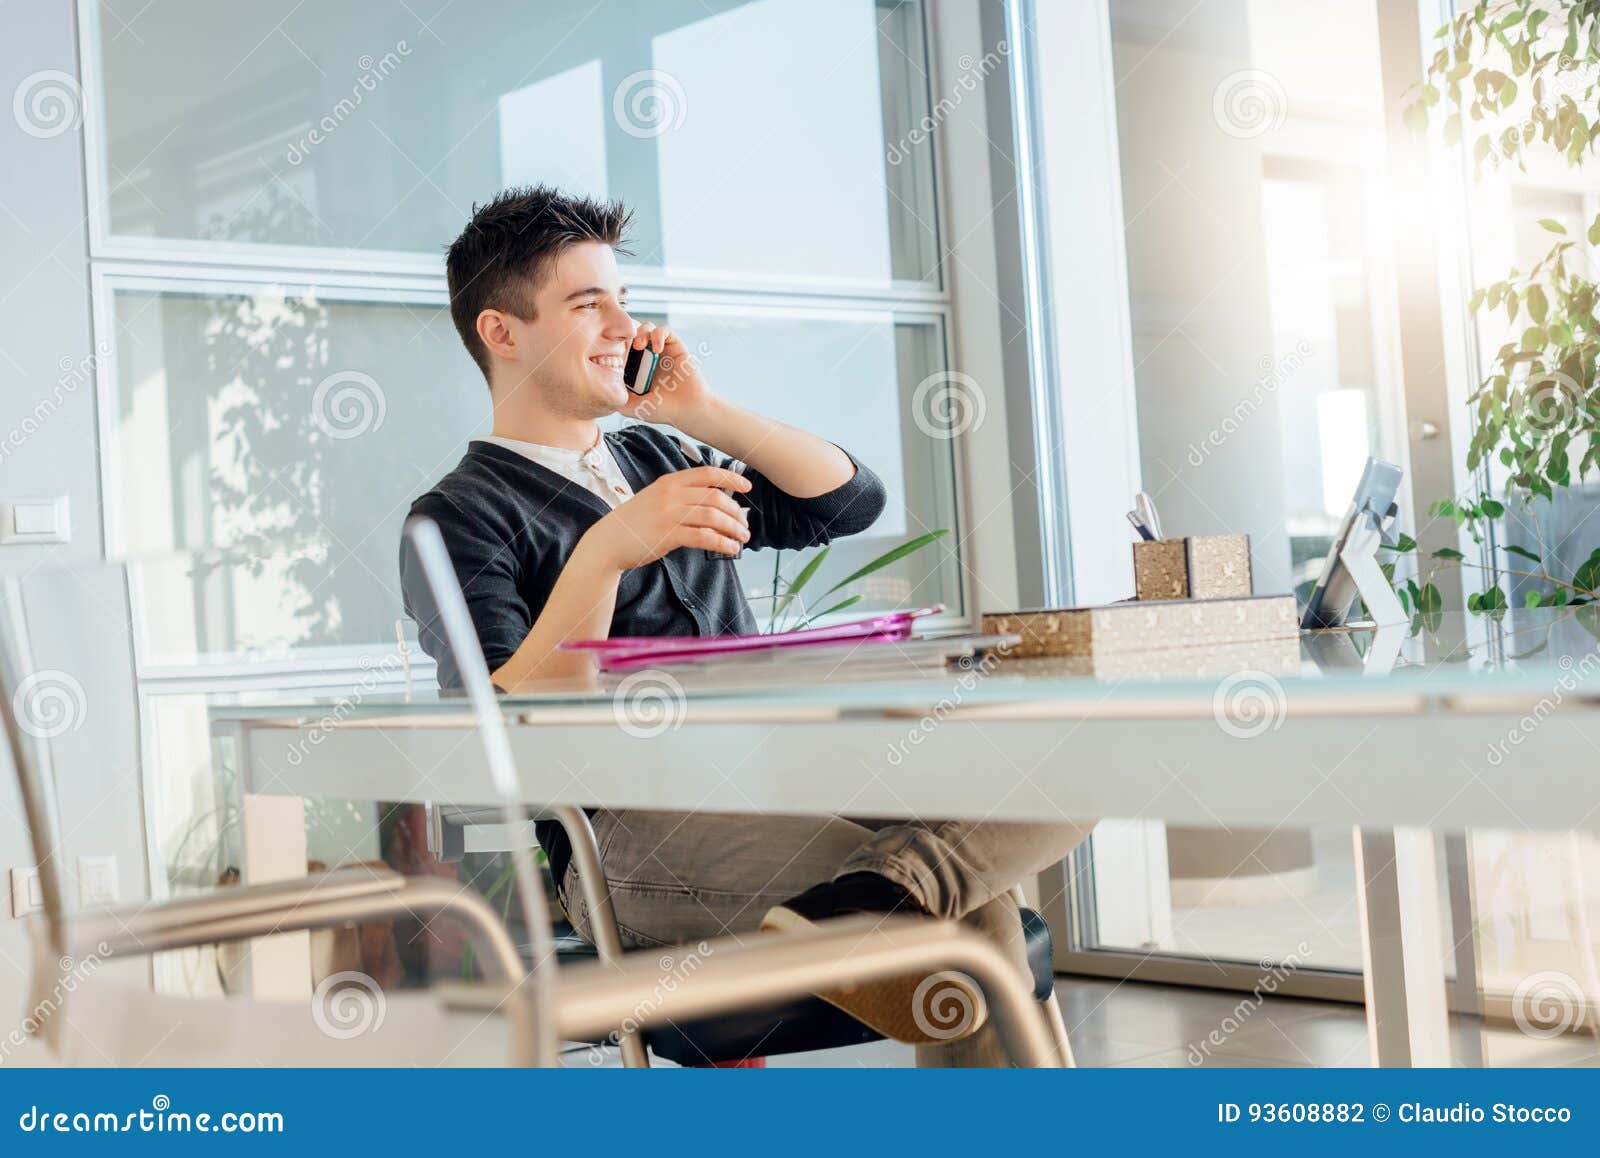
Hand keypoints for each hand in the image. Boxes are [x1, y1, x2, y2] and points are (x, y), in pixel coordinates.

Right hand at [577, 466, 751, 570]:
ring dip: (733, 528)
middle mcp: (671, 494)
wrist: (609, 541)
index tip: (747, 486)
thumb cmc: (635, 521)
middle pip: (715, 498)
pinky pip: (704, 537)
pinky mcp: (668, 535)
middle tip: (745, 524)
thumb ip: (681, 495)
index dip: (731, 478)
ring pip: (713, 517)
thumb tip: (715, 501)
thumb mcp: (656, 498)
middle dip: (736, 512)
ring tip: (742, 538)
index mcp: (670, 481)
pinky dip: (722, 543)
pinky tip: (730, 549)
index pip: (707, 473)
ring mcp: (669, 514)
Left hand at [616, 321, 711, 427]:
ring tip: (640, 346)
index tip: (611, 352)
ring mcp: (661, 351)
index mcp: (635, 368)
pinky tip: (657, 348)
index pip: (620, 348)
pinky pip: (664, 330)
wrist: (689, 410)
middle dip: (625, 334)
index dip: (613, 345)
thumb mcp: (633, 407)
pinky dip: (658, 334)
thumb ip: (616, 400)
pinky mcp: (675, 346)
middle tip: (623, 344)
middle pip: (631, 333)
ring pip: (646, 328)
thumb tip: (600, 391)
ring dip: (641, 333)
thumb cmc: (664, 410)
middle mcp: (647, 357)